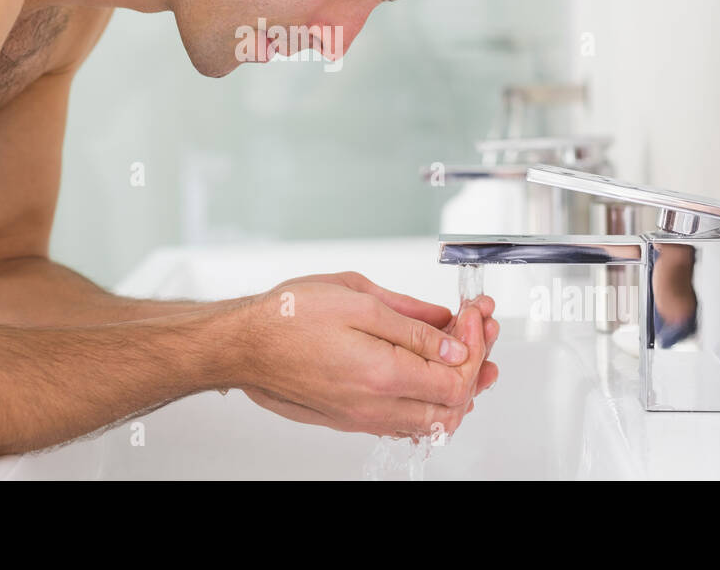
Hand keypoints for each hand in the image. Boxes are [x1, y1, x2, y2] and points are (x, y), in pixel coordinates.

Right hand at [239, 273, 495, 438]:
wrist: (243, 344)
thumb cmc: (287, 317)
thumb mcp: (356, 298)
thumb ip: (410, 321)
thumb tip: (450, 337)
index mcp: (382, 374)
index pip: (456, 376)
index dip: (475, 344)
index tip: (474, 315)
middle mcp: (375, 406)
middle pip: (452, 405)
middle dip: (474, 364)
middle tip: (477, 331)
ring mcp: (362, 418)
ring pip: (430, 419)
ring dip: (454, 384)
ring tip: (461, 349)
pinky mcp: (349, 418)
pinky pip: (403, 421)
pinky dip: (426, 397)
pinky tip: (427, 369)